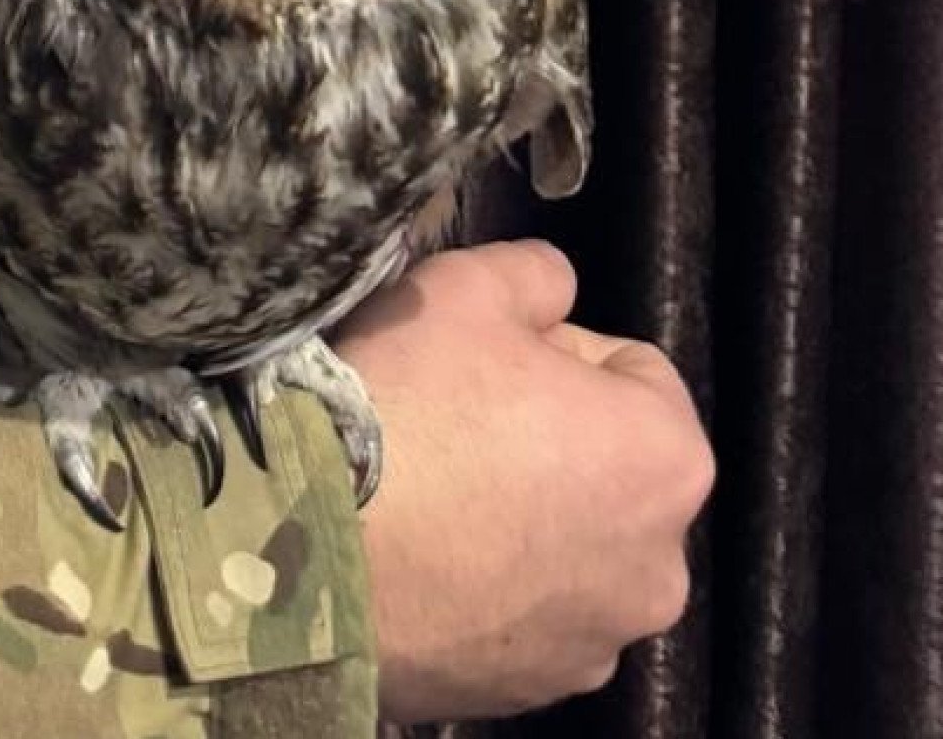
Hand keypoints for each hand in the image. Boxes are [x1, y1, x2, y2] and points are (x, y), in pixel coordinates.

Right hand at [334, 240, 713, 722]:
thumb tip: (551, 289)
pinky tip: (412, 565)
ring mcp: (593, 642)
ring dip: (514, 524)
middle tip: (447, 428)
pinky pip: (512, 621)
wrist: (300, 552)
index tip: (478, 359)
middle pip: (603, 474)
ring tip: (423, 504)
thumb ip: (532, 274)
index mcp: (667, 458)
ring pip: (561, 554)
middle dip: (542, 447)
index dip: (551, 351)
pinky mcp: (525, 693)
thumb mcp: (460, 289)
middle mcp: (658, 566)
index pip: (632, 373)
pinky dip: (478, 592)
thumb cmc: (399, 409)